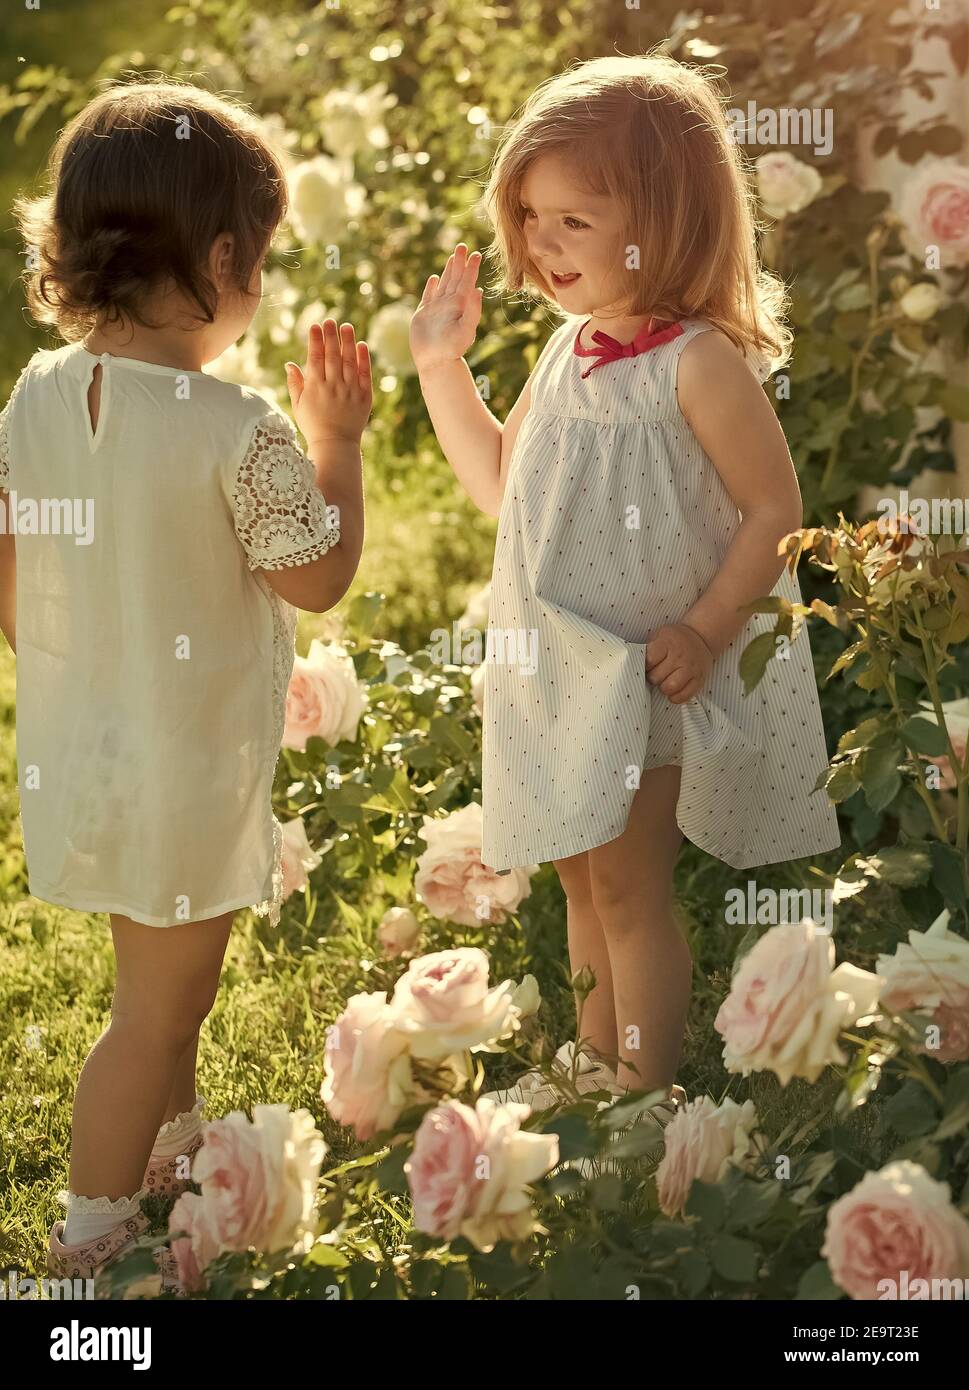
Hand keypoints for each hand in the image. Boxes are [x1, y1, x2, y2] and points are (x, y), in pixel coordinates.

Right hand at [285, 319, 371, 446]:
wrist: (335, 445)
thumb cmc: (313, 425)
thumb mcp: (299, 405)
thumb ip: (295, 383)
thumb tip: (289, 363)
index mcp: (315, 387)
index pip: (315, 358)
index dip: (315, 340)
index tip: (315, 325)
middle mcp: (333, 386)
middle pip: (332, 356)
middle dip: (331, 336)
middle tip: (330, 320)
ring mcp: (350, 391)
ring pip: (349, 361)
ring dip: (348, 342)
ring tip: (346, 326)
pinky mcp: (364, 397)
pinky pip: (365, 374)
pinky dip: (364, 359)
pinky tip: (362, 345)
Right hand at [410, 243, 483, 372]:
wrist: (435, 361)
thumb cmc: (452, 349)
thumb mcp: (466, 329)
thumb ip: (473, 310)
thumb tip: (478, 291)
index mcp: (461, 305)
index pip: (467, 282)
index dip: (471, 268)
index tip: (476, 254)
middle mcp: (450, 304)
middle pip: (456, 278)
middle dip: (459, 262)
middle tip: (463, 246)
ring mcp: (437, 308)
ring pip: (444, 284)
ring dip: (448, 270)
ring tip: (452, 257)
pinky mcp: (424, 314)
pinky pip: (429, 296)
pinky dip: (432, 286)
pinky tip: (435, 278)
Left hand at [645, 623, 712, 703]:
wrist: (700, 637)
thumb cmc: (674, 639)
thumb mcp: (659, 636)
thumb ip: (648, 649)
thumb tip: (634, 664)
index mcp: (667, 643)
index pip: (650, 660)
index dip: (646, 666)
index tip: (648, 665)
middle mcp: (680, 656)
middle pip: (657, 677)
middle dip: (653, 678)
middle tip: (656, 673)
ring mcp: (690, 669)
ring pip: (670, 688)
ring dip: (663, 688)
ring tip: (664, 682)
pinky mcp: (698, 680)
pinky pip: (684, 696)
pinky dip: (675, 697)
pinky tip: (673, 690)